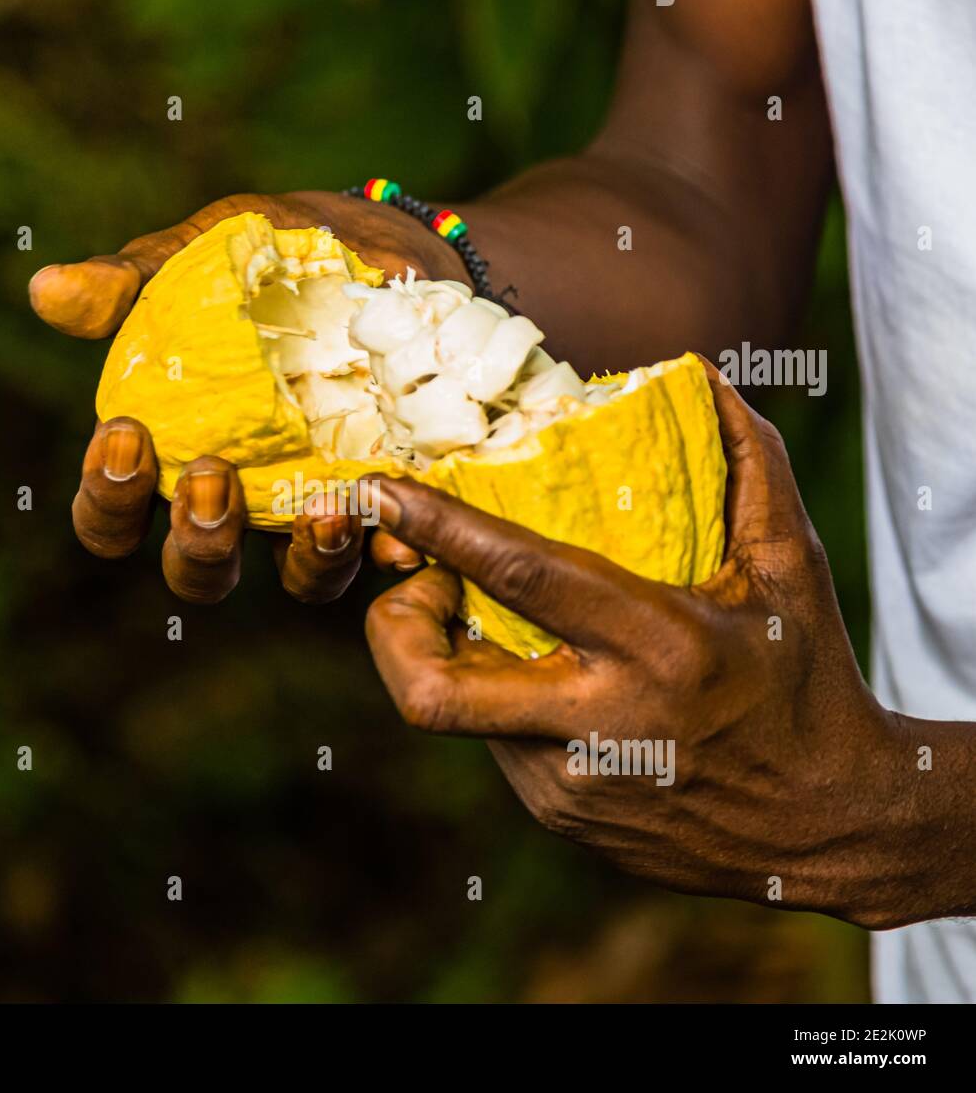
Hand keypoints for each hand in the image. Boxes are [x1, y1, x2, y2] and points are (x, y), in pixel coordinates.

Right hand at [31, 192, 457, 602]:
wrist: (387, 249)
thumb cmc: (272, 262)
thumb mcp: (199, 258)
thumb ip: (130, 284)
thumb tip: (47, 290)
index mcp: (175, 457)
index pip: (112, 517)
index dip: (105, 498)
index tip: (123, 435)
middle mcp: (242, 503)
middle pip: (197, 571)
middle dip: (197, 541)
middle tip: (213, 477)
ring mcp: (315, 508)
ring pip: (299, 580)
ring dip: (305, 561)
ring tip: (321, 509)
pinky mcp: (390, 499)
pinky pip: (389, 547)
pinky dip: (393, 544)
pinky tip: (399, 518)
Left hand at [362, 363, 915, 928]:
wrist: (828, 828)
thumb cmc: (808, 686)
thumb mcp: (792, 571)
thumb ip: (748, 469)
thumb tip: (702, 381)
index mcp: (659, 650)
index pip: (522, 578)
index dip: (440, 529)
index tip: (382, 488)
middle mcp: (598, 726)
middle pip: (433, 691)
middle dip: (393, 625)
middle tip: (416, 581)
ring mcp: (568, 787)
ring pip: (457, 709)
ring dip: (449, 650)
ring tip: (487, 611)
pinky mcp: (558, 817)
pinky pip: (491, 740)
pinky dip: (491, 692)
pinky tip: (538, 670)